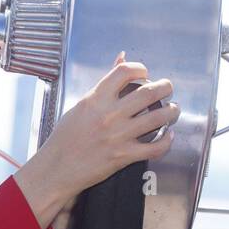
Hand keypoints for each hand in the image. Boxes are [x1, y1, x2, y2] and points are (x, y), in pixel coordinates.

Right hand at [13, 51, 180, 228]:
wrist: (56, 170)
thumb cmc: (64, 138)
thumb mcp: (81, 105)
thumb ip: (104, 84)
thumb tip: (121, 59)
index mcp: (96, 99)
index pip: (125, 71)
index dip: (141, 68)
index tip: (145, 74)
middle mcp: (109, 115)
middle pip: (149, 92)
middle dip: (165, 87)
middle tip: (168, 89)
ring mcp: (118, 136)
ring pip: (157, 118)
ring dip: (171, 111)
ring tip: (172, 110)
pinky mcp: (123, 157)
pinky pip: (154, 147)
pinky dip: (166, 141)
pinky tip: (168, 136)